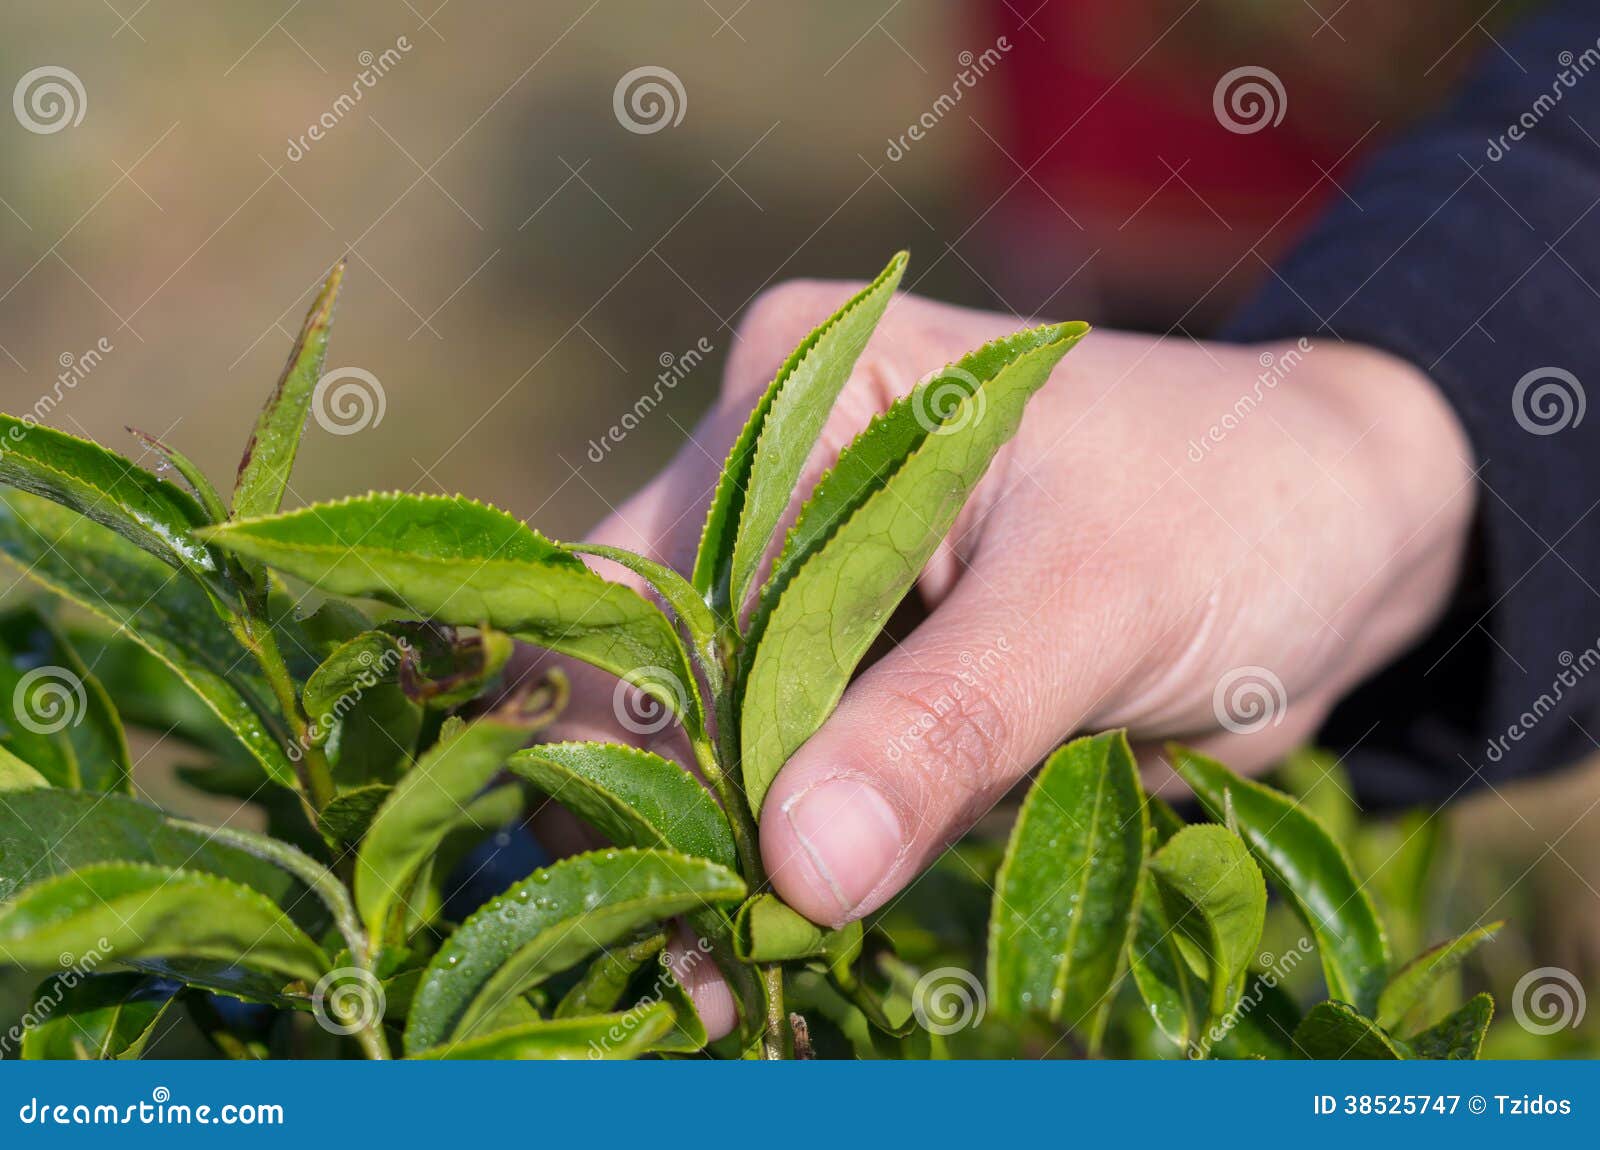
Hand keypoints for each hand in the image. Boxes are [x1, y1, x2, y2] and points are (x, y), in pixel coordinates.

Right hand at [533, 279, 1475, 1036]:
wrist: (1341, 531)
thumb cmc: (1239, 511)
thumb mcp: (1095, 605)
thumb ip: (944, 723)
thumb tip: (797, 866)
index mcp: (813, 386)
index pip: (675, 581)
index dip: (664, 736)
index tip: (701, 886)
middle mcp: (781, 461)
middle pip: (668, 651)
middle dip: (689, 799)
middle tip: (711, 950)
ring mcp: (818, 559)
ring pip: (718, 717)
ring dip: (741, 833)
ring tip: (750, 955)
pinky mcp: (864, 646)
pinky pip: (797, 751)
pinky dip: (806, 835)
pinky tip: (812, 910)